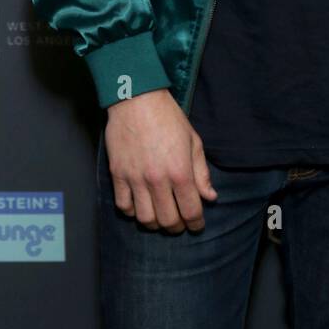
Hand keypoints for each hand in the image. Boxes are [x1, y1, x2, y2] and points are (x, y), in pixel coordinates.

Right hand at [103, 88, 217, 233]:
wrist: (137, 100)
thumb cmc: (169, 118)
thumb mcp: (194, 142)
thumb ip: (201, 173)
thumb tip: (210, 197)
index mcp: (180, 171)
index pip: (190, 210)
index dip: (196, 224)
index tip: (197, 226)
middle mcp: (158, 179)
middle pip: (167, 220)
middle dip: (177, 228)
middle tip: (180, 225)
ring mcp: (135, 179)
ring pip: (144, 218)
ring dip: (155, 224)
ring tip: (160, 218)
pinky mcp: (118, 175)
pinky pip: (123, 205)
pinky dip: (132, 212)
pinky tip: (140, 206)